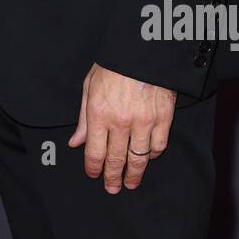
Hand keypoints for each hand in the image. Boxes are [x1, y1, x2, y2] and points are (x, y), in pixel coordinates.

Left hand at [68, 63, 175, 192]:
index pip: (94, 152)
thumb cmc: (113, 65)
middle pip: (115, 160)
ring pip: (138, 158)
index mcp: (99, 114)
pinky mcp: (163, 118)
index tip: (94, 175)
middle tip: (112, 188)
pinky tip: (147, 158)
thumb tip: (76, 142)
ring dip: (134, 174)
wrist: (142, 49)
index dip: (93, 168)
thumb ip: (84, 118)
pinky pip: (158, 146)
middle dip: (112, 178)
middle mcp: (120, 122)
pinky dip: (152, 155)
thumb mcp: (90, 86)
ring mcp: (144, 122)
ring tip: (131, 182)